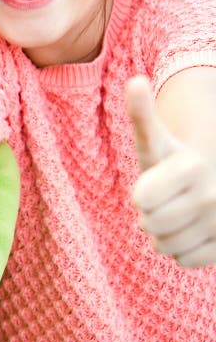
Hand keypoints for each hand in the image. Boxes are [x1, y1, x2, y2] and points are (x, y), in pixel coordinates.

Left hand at [126, 76, 215, 267]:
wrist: (211, 183)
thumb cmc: (172, 161)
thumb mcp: (156, 140)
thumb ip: (142, 114)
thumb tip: (134, 81)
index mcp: (191, 165)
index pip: (142, 199)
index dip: (141, 196)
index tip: (152, 185)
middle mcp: (212, 193)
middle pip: (151, 225)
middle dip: (149, 217)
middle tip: (164, 202)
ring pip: (166, 246)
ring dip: (163, 236)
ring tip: (176, 216)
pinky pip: (185, 261)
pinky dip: (181, 252)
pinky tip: (191, 232)